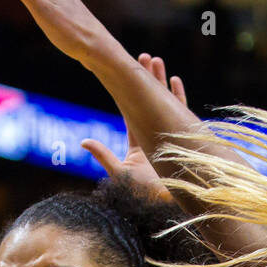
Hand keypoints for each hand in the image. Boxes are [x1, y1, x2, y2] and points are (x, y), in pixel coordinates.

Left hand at [82, 54, 187, 199]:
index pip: (132, 112)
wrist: (164, 210)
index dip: (130, 92)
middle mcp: (154, 138)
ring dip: (161, 83)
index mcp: (138, 145)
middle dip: (148, 80)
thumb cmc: (140, 197)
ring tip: (157, 60)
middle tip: (145, 57)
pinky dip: (178, 98)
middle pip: (149, 102)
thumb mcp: (119, 174)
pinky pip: (181, 114)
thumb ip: (103, 156)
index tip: (129, 73)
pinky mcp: (183, 140)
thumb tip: (83, 140)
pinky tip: (176, 80)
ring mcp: (169, 138)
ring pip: (165, 103)